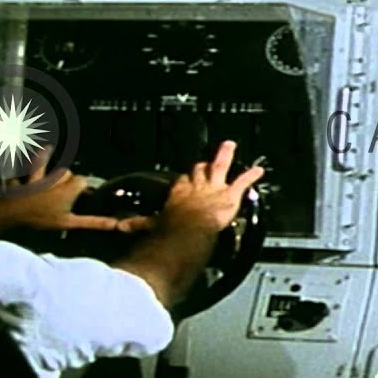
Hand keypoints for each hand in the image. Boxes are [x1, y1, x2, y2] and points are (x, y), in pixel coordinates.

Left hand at [0, 149, 121, 232]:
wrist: (13, 214)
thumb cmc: (42, 219)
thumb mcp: (70, 223)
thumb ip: (93, 222)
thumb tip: (115, 223)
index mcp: (66, 190)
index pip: (82, 181)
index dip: (85, 187)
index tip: (86, 194)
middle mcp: (53, 181)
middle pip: (65, 173)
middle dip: (67, 177)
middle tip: (67, 188)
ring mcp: (36, 180)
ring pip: (42, 165)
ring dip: (43, 157)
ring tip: (47, 148)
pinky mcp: (20, 182)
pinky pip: (17, 172)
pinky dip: (18, 168)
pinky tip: (13, 159)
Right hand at [117, 141, 264, 235]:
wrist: (186, 231)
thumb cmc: (169, 229)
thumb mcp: (150, 225)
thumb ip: (137, 224)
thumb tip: (118, 227)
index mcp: (177, 193)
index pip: (180, 182)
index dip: (183, 180)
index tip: (184, 179)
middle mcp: (196, 187)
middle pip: (199, 171)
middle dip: (202, 165)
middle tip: (204, 161)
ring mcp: (213, 189)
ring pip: (219, 168)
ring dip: (225, 157)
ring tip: (230, 146)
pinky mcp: (229, 195)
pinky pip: (242, 183)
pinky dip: (251, 176)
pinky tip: (258, 170)